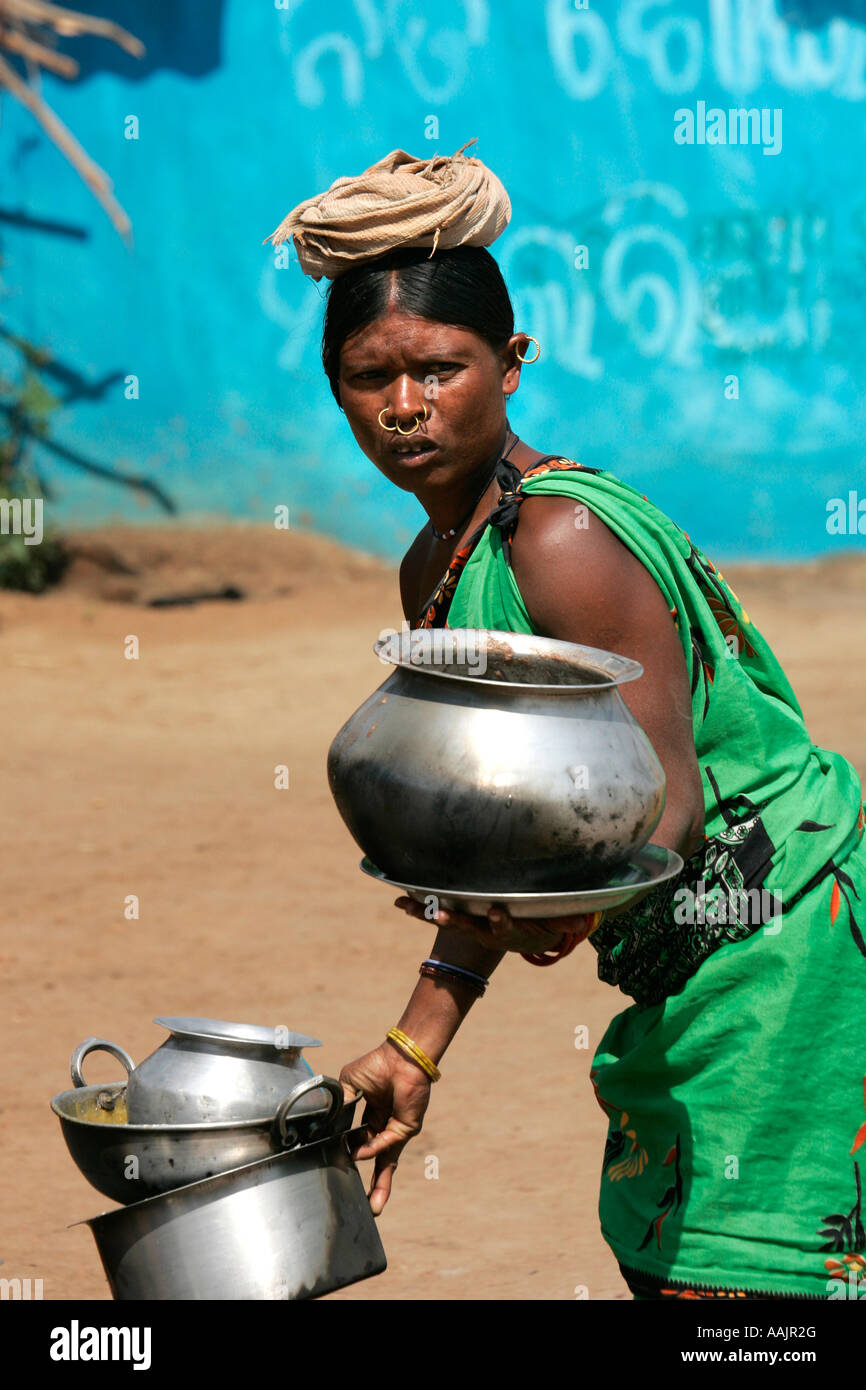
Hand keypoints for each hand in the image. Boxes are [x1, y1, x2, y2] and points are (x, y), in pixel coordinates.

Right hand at [339, 1042, 431, 1214]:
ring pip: (387, 1163)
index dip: (350, 1156)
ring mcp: (396, 1130)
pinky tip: (359, 1153)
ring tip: (373, 1208)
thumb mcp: (349, 1085)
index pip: (360, 1143)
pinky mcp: (407, 1128)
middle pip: (376, 1161)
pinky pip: (387, 1143)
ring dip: (379, 1185)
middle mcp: (384, 1127)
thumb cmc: (376, 1065)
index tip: (337, 1171)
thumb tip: (331, 1130)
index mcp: (371, 1116)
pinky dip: (372, 1148)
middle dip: (371, 1185)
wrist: (400, 1056)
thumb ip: (341, 1108)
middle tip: (364, 1207)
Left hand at [394, 895, 602, 954]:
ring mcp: (468, 926)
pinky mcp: (458, 918)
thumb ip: (565, 920)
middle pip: (467, 926)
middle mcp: (484, 930)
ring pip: (446, 920)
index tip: (497, 912)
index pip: (504, 926)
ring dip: (426, 913)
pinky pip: (435, 913)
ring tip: (406, 906)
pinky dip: (419, 907)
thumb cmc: (538, 923)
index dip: (500, 920)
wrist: (520, 939)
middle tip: (439, 916)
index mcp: (507, 930)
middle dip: (453, 920)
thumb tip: (583, 921)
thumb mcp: (553, 923)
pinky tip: (399, 901)